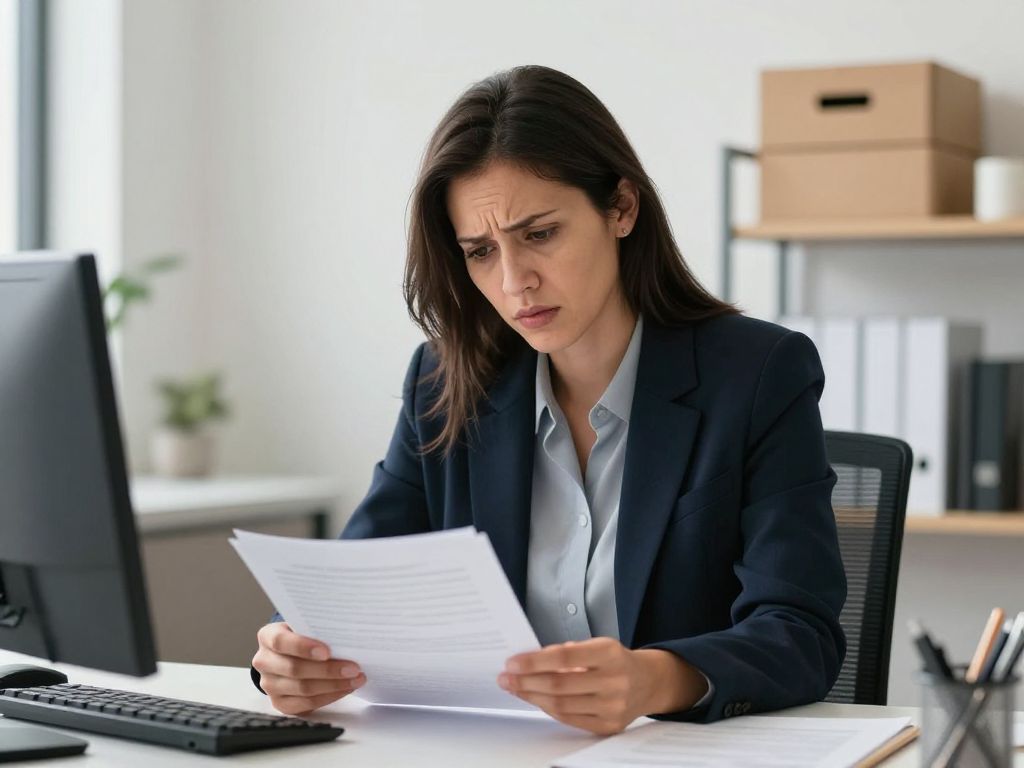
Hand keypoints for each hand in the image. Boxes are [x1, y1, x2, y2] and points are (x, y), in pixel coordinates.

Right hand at [252, 622, 364, 714]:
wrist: (289, 654)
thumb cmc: (302, 635)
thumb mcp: (304, 626)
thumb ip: (317, 629)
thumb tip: (347, 636)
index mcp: (267, 636)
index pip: (281, 641)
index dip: (303, 647)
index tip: (327, 651)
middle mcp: (264, 661)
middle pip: (295, 669)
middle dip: (328, 670)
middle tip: (353, 668)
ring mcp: (270, 685)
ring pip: (303, 688)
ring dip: (334, 685)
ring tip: (356, 679)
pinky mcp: (280, 703)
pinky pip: (306, 704)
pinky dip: (329, 696)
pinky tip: (345, 689)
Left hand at [497, 637, 707, 735]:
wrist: (647, 683)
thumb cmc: (614, 660)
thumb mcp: (597, 645)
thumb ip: (566, 652)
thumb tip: (528, 662)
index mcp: (609, 654)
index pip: (565, 657)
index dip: (534, 660)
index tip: (512, 662)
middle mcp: (614, 681)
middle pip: (559, 684)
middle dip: (526, 681)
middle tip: (505, 677)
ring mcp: (613, 706)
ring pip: (561, 704)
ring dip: (531, 696)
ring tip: (515, 688)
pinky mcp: (608, 726)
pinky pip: (569, 719)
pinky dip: (548, 708)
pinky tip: (535, 699)